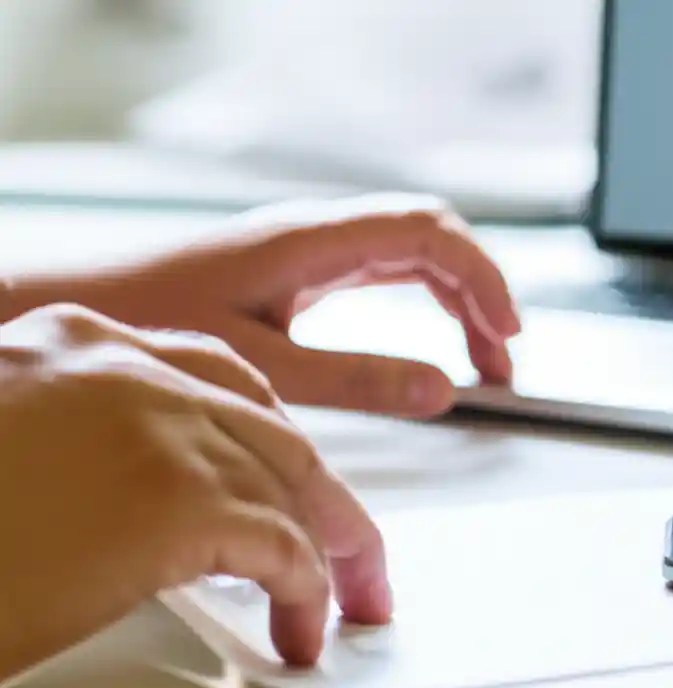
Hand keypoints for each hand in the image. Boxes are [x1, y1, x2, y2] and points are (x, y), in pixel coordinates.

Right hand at [0, 304, 390, 680]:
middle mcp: (122, 368)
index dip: (266, 441)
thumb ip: (78, 446)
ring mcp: (154, 426)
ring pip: (293, 481)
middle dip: (320, 498)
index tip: (291, 487)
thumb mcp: (14, 458)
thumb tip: (135, 496)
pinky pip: (284, 546)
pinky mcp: (175, 501)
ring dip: (331, 551)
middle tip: (350, 555)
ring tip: (343, 603)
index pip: (215, 377)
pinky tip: (300, 628)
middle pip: (270, 426)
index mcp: (73, 342)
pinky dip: (308, 591)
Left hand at [2, 194, 521, 418]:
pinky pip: (384, 270)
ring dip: (456, 298)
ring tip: (482, 358)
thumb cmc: (152, 320)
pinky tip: (430, 340)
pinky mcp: (300, 267)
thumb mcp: (266, 366)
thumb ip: (358, 378)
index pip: (429, 234)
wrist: (86, 304)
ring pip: (412, 253)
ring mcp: (311, 248)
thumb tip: (439, 389)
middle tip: (502, 356)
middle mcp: (319, 234)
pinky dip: (423, 301)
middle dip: (480, 291)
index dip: (482, 278)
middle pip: (432, 239)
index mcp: (314, 241)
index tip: (507, 331)